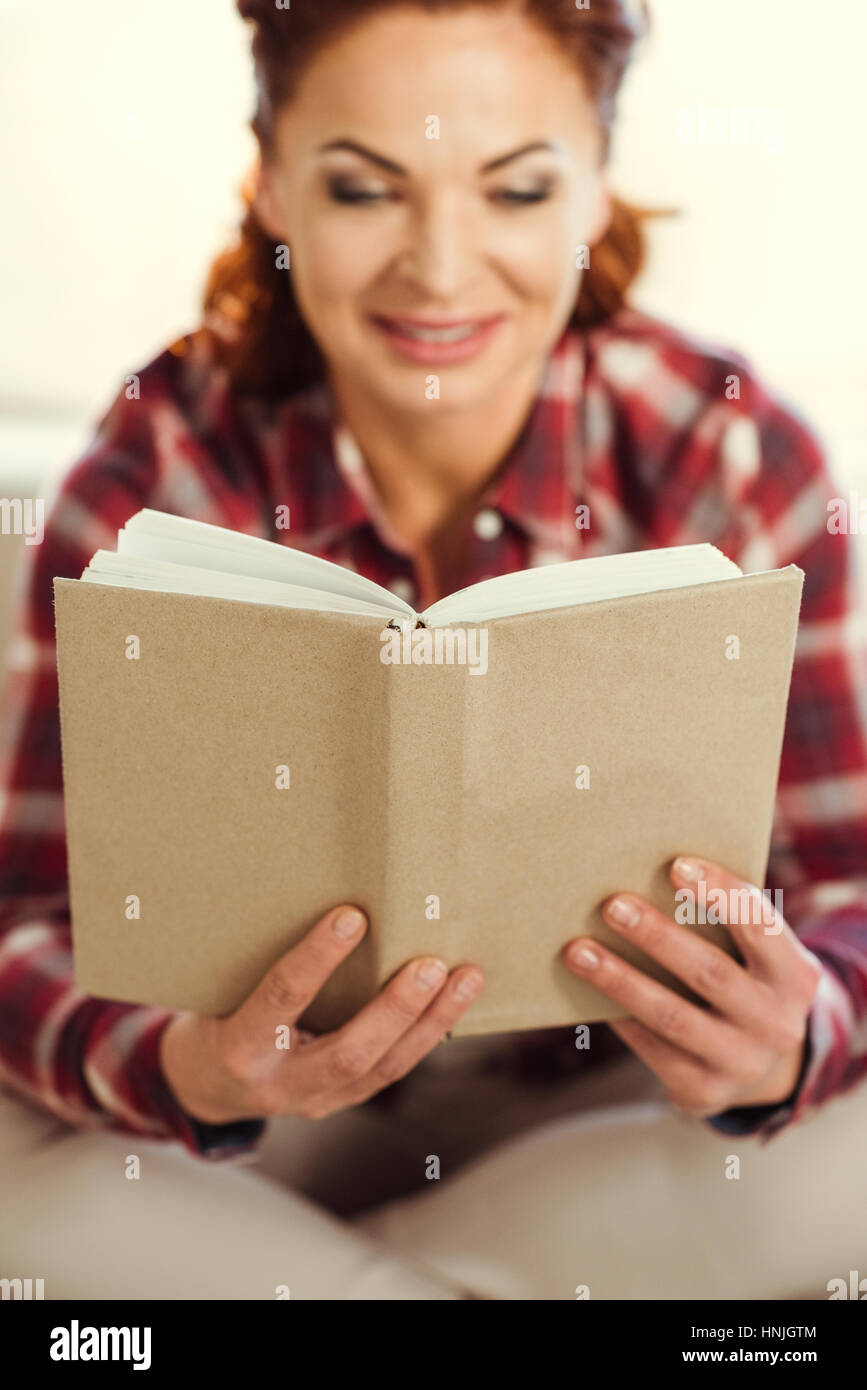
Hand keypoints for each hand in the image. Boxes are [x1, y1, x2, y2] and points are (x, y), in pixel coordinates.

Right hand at [159, 904, 483, 1124]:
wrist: (207, 1087)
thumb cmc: (218, 1017)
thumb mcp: (224, 990)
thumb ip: (265, 958)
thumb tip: (330, 897)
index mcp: (240, 1048)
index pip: (283, 999)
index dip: (317, 958)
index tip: (352, 915)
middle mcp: (280, 1083)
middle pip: (348, 1054)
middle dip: (394, 1010)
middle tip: (429, 966)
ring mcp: (316, 1100)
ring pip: (384, 1067)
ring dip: (430, 1021)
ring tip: (465, 978)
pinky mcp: (343, 1100)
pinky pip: (393, 1068)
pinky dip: (427, 1032)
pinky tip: (455, 998)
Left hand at [564, 856, 822, 1117]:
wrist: (759, 1062)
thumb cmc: (743, 978)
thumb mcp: (755, 954)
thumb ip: (724, 921)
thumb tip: (646, 874)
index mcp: (795, 976)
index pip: (760, 926)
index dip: (720, 894)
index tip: (675, 865)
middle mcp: (776, 1024)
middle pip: (710, 973)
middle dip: (657, 937)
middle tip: (612, 905)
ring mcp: (741, 1063)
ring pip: (672, 1017)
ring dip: (620, 980)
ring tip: (578, 950)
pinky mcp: (704, 1090)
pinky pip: (652, 1048)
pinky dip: (620, 1016)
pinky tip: (587, 991)